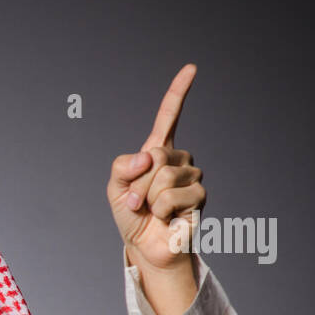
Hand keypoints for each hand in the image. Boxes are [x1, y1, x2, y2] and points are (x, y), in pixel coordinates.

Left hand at [107, 63, 205, 272]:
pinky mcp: (199, 196)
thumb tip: (147, 157)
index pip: (170, 116)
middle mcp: (178, 159)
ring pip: (162, 177)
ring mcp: (191, 176)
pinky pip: (170, 197)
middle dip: (137, 182)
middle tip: (138, 201)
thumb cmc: (132, 216)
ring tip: (152, 210)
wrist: (145, 246)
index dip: (179, 92)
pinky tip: (165, 218)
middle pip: (154, 155)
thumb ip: (122, 167)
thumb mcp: (115, 189)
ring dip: (148, 199)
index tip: (191, 68)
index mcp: (158, 151)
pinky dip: (160, 211)